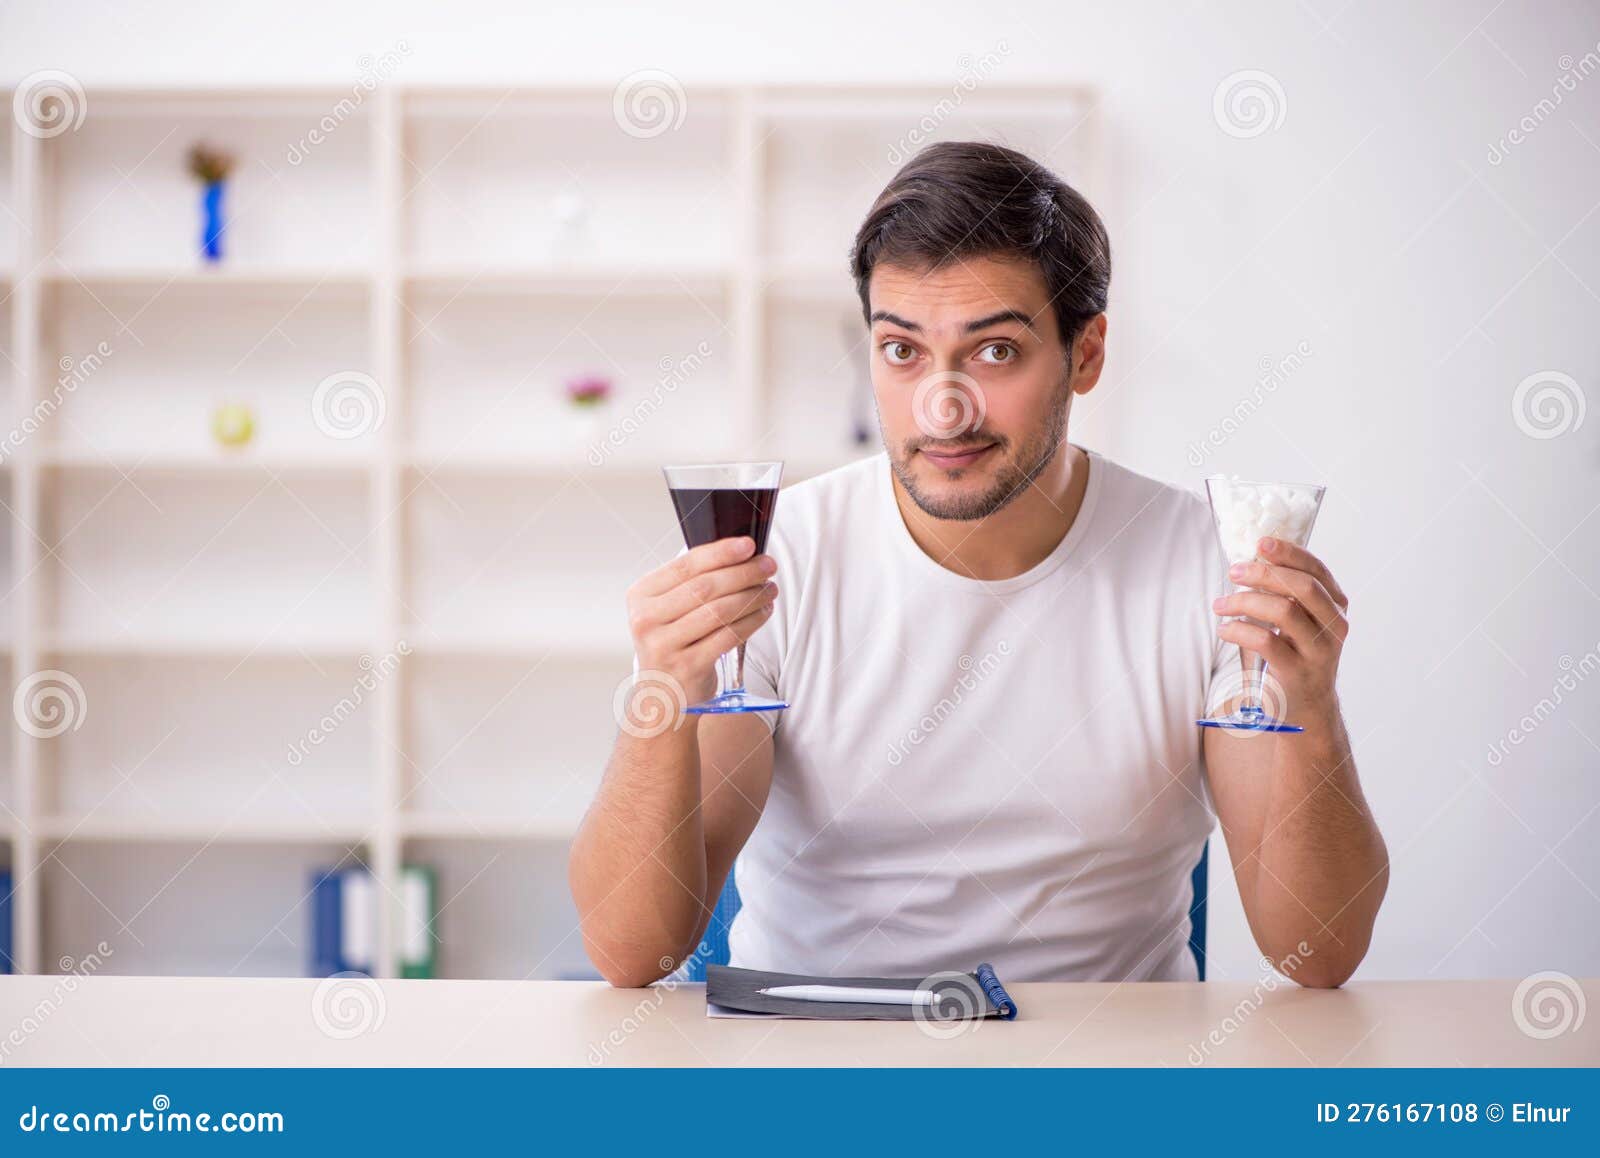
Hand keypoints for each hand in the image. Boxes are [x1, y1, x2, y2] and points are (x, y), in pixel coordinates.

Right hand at [625, 536, 779, 707]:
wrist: (663, 693)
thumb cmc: (672, 641)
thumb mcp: (668, 609)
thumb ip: (693, 581)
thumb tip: (740, 552)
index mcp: (640, 595)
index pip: (686, 565)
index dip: (721, 552)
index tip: (749, 544)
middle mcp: (646, 620)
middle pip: (705, 587)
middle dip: (743, 573)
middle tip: (768, 566)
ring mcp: (664, 645)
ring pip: (719, 611)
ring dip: (751, 597)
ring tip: (769, 589)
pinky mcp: (687, 666)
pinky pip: (728, 636)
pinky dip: (751, 621)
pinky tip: (763, 612)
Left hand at [1213, 537, 1349, 720]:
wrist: (1306, 707)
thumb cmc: (1295, 655)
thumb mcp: (1298, 621)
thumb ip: (1284, 594)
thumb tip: (1250, 560)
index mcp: (1335, 606)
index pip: (1317, 570)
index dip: (1289, 553)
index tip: (1260, 543)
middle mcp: (1334, 626)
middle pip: (1302, 587)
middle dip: (1264, 573)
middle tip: (1234, 572)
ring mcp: (1318, 651)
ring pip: (1283, 611)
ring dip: (1244, 601)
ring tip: (1221, 604)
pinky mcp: (1297, 672)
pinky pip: (1266, 642)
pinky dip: (1239, 630)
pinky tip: (1225, 630)